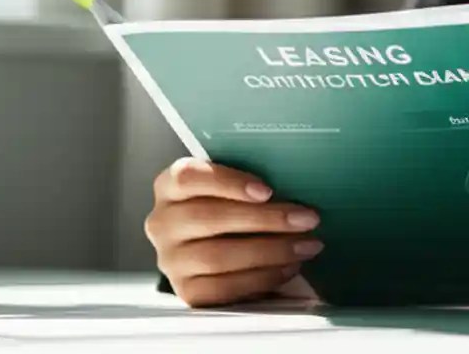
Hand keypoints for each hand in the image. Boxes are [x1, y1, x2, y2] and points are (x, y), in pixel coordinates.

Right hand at [146, 157, 323, 306]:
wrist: (216, 248)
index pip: (188, 177)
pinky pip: (223, 288)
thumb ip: (249, 183)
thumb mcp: (232, 187)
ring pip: (217, 256)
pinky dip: (261, 278)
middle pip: (210, 218)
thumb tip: (296, 183)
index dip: (227, 182)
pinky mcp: (186, 291)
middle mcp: (162, 223)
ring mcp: (170, 260)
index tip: (267, 190)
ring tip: (306, 245)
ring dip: (270, 250)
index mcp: (169, 187)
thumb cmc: (230, 208)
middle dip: (266, 219)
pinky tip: (288, 267)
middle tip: (306, 219)